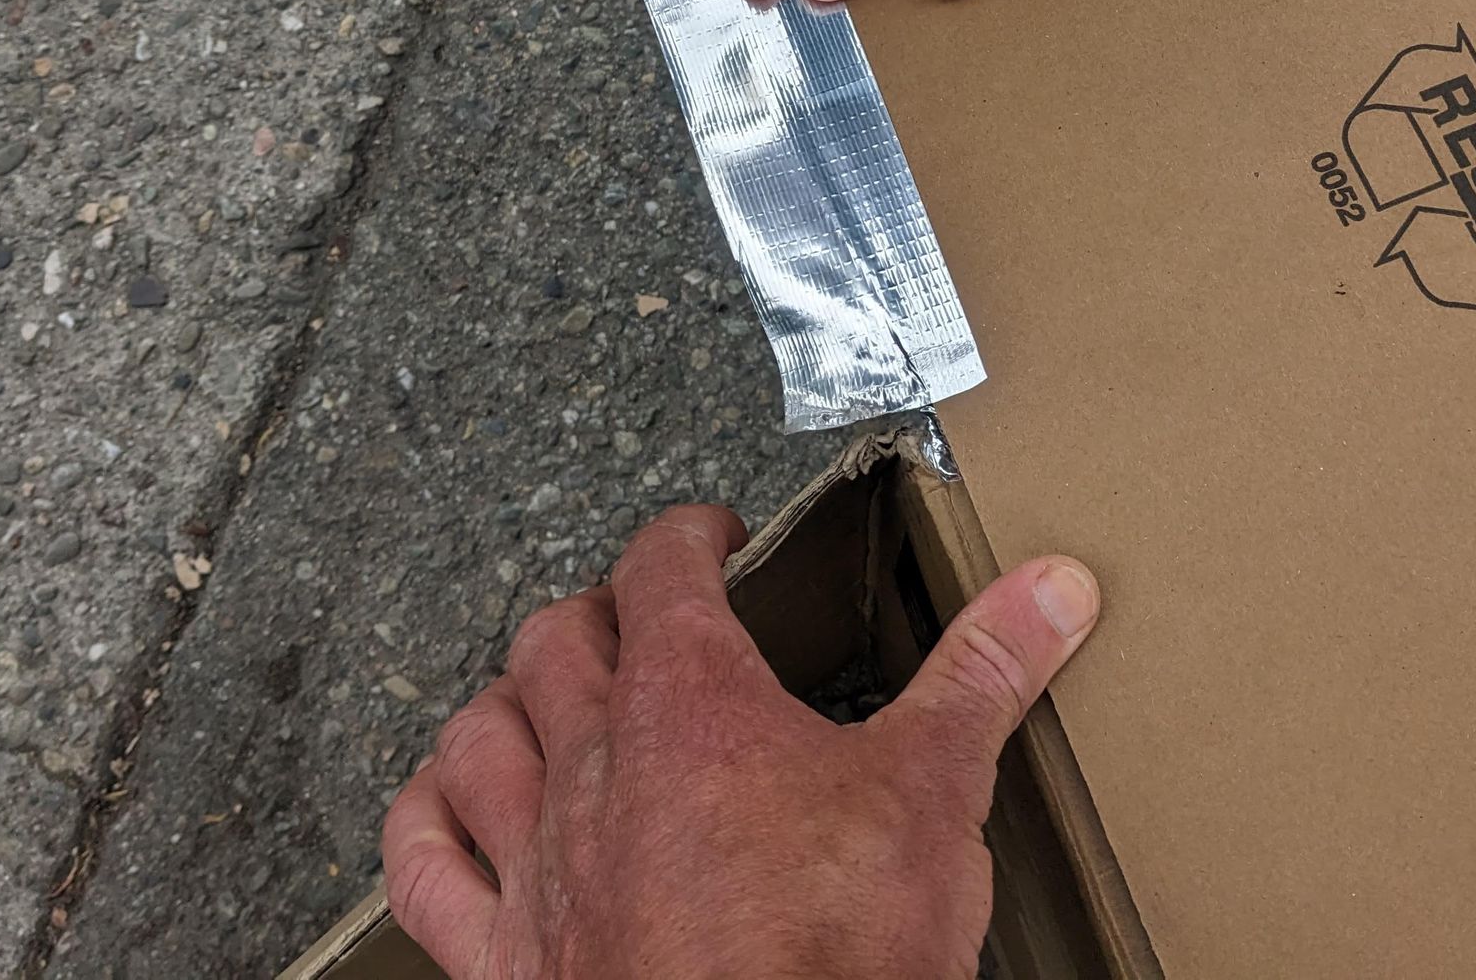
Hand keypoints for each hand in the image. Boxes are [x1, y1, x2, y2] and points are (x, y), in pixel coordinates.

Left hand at [382, 504, 1102, 979]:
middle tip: (633, 612)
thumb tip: (1049, 591)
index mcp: (693, 702)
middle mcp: (596, 765)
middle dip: (596, 612)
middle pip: (557, 642)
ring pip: (479, 737)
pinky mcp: (504, 954)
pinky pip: (427, 867)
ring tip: (534, 690)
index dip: (686, 537)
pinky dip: (426, 823)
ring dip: (504, 701)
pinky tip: (444, 808)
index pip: (663, 570)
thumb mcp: (937, 792)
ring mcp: (538, 862)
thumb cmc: (832, 954)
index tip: (711, 537)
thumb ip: (985, 674)